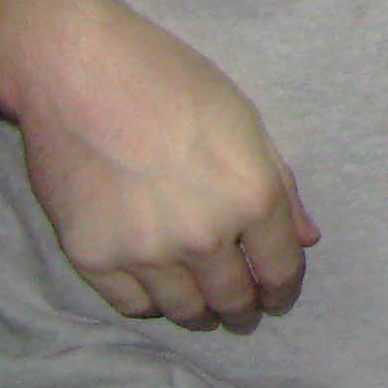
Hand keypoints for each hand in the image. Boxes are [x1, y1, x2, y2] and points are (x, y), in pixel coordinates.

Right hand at [2, 0, 316, 333]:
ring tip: (202, 311)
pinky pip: (131, 304)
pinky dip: (149, 302)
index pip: (280, 270)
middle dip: (243, 310)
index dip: (282, 291)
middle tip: (242, 314)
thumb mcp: (246, 123)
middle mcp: (204, 235)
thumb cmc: (173, 82)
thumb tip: (306, 239)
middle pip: (233, 299)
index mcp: (252, 197)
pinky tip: (157, 293)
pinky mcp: (93, 258)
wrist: (81, 73)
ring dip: (199, 314)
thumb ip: (280, 187)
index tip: (276, 298)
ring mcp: (146, 252)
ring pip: (184, 310)